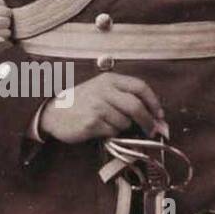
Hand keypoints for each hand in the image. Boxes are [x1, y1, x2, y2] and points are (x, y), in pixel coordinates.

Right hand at [39, 72, 165, 144]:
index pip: (140, 86)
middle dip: (148, 121)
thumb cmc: (82, 102)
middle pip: (136, 106)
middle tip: (153, 130)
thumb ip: (125, 98)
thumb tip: (155, 117)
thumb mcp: (101, 90)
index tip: (160, 114)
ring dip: (123, 128)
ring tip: (111, 124)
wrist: (54, 113)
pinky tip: (100, 129)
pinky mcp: (91, 123)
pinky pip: (112, 132)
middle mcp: (103, 91)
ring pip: (125, 122)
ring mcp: (97, 107)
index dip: (154, 102)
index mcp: (109, 80)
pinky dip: (111, 133)